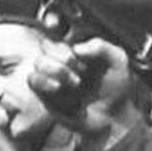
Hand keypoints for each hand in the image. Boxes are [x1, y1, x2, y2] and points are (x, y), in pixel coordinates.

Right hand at [27, 37, 142, 145]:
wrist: (113, 118)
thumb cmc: (116, 91)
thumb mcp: (117, 61)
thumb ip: (100, 46)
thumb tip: (77, 47)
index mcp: (77, 51)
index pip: (58, 33)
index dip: (58, 32)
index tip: (70, 43)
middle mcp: (62, 63)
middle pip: (46, 46)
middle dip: (62, 56)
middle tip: (78, 68)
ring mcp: (52, 79)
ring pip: (38, 63)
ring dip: (55, 70)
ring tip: (74, 82)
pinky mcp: (45, 95)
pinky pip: (34, 81)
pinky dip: (45, 82)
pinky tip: (59, 88)